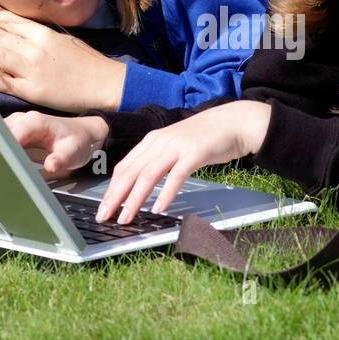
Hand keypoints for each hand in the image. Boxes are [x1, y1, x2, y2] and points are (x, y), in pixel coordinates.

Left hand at [0, 4, 126, 112]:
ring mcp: (31, 70)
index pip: (7, 20)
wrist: (105, 84)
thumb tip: (14, 27)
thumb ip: (38, 32)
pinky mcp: (31, 90)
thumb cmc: (86, 61)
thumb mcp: (63, 38)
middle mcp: (33, 49)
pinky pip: (3, 81)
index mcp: (42, 33)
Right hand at [3, 112, 109, 177]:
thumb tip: (51, 165)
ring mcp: (14, 125)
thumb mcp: (74, 152)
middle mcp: (21, 120)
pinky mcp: (11, 132)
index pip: (9, 135)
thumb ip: (62, 159)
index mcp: (34, 122)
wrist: (82, 133)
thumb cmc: (77, 142)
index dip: (2, 150)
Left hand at [95, 101, 271, 223]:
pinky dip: (165, 194)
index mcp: (152, 140)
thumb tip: (141, 183)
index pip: (124, 167)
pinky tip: (158, 208)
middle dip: (115, 197)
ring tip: (126, 217)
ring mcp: (176, 146)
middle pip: (130, 172)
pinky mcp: (194, 153)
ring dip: (134, 199)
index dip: (111, 188)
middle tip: (105, 216)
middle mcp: (160, 141)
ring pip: (148, 176)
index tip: (103, 207)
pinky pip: (175, 176)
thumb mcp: (175, 145)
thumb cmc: (206, 137)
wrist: (234, 122)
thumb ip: (159, 159)